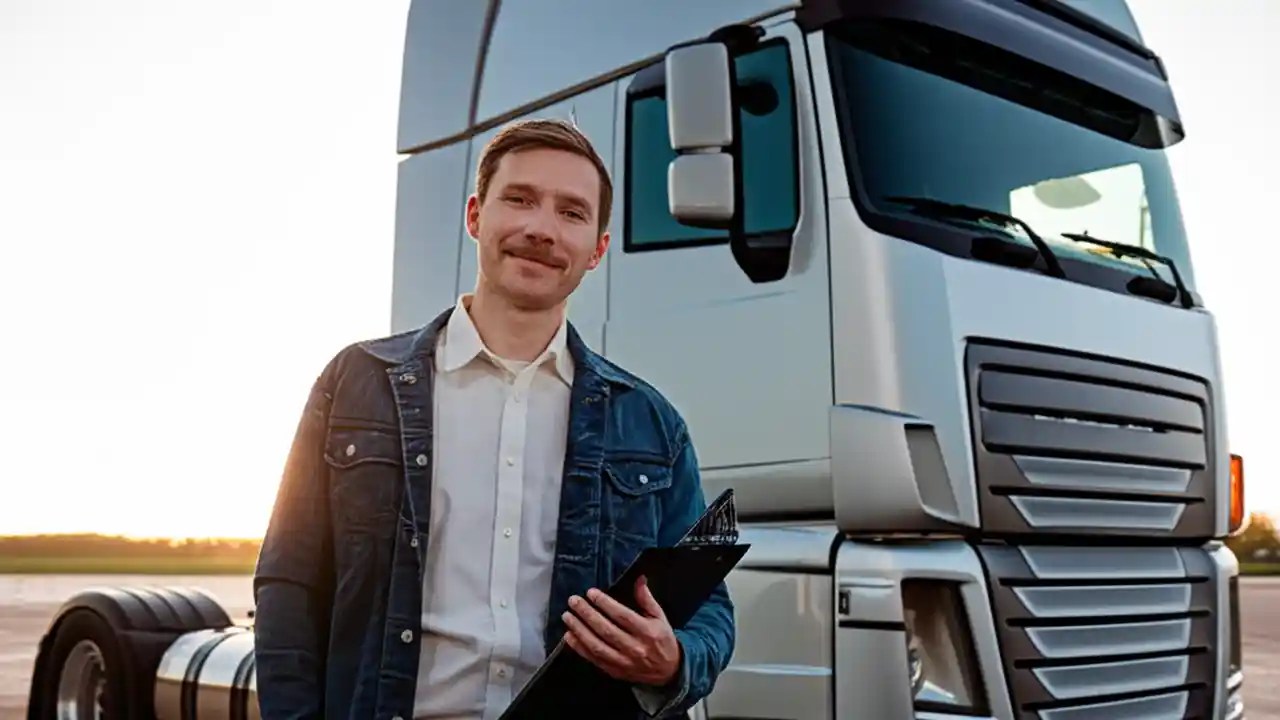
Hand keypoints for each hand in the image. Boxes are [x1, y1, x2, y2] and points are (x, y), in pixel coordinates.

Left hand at [562, 575, 681, 686]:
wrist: (668, 672)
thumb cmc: (662, 639)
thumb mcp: (660, 617)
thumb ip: (647, 599)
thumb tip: (639, 579)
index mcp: (647, 632)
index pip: (622, 616)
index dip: (605, 604)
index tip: (591, 593)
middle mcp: (634, 648)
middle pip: (606, 630)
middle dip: (587, 614)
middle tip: (574, 601)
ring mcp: (623, 662)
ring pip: (596, 645)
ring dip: (579, 630)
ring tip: (567, 616)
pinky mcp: (614, 671)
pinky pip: (593, 659)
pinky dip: (579, 648)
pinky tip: (569, 636)